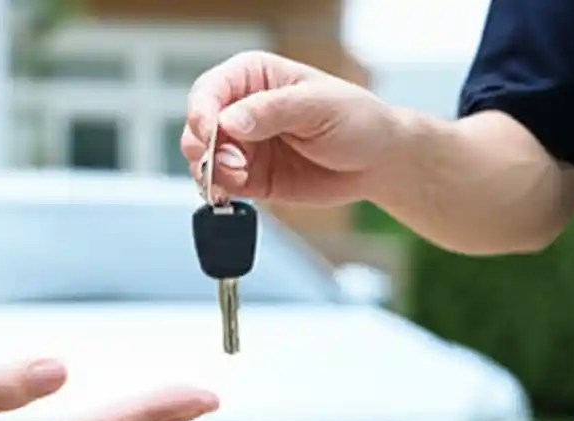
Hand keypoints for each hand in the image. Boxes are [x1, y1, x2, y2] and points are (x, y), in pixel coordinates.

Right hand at [182, 50, 400, 205]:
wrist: (376, 162)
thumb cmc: (356, 120)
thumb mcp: (318, 106)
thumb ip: (273, 110)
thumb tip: (229, 121)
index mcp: (254, 77)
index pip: (210, 89)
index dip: (202, 110)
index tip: (209, 131)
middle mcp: (240, 110)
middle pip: (197, 126)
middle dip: (204, 147)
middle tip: (232, 162)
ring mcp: (242, 145)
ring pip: (201, 158)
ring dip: (212, 171)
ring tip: (242, 176)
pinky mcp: (247, 177)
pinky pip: (218, 184)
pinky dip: (221, 190)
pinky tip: (239, 189)